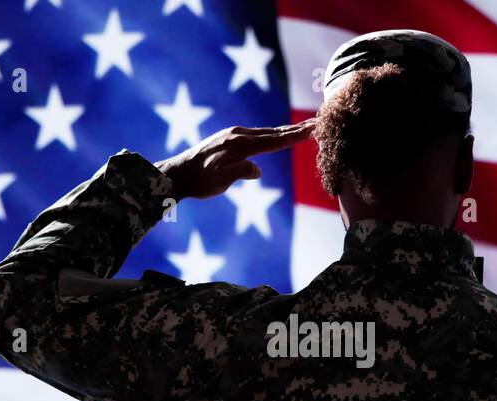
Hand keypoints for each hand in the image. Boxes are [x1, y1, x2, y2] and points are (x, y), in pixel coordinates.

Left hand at [155, 120, 315, 199]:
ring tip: (305, 126)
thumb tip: (257, 170)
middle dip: (297, 128)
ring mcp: (234, 134)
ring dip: (286, 130)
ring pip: (266, 132)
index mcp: (239, 146)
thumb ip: (240, 172)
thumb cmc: (200, 182)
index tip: (313, 129)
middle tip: (318, 121)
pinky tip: (278, 135)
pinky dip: (272, 134)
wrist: (178, 172)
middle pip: (274, 132)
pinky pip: (257, 134)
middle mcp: (238, 135)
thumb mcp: (221, 182)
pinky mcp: (230, 137)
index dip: (295, 136)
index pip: (274, 141)